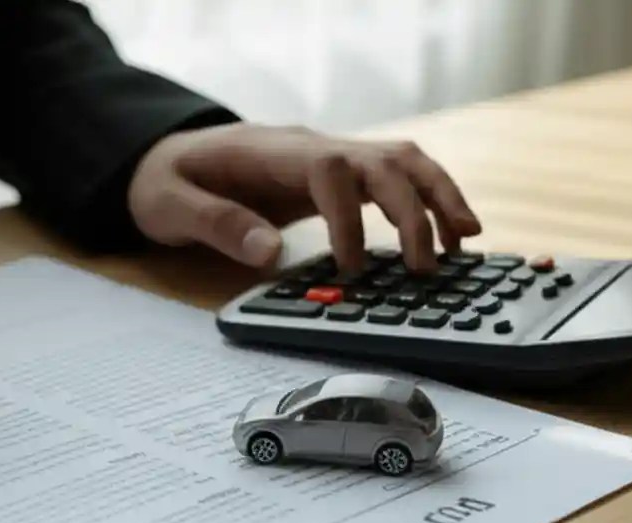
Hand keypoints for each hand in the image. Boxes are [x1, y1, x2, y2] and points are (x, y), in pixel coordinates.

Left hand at [127, 122, 481, 273]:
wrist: (167, 157)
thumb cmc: (165, 181)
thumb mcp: (169, 204)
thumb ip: (214, 223)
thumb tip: (268, 252)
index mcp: (271, 152)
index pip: (329, 169)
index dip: (348, 217)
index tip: (351, 267)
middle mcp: (312, 146)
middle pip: (382, 160)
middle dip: (414, 210)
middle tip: (427, 267)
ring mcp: (329, 156)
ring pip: (402, 161)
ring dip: (439, 196)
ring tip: (467, 240)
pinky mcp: (339, 174)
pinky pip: (396, 178)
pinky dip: (428, 199)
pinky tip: (450, 232)